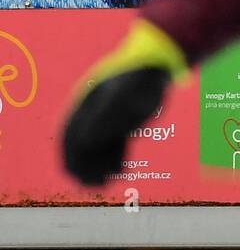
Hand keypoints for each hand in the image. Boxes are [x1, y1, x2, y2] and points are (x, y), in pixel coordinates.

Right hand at [62, 19, 187, 185]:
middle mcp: (94, 111)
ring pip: (98, 147)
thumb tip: (86, 141)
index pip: (69, 135)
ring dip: (99, 166)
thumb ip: (105, 117)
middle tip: (95, 184)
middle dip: (85, 166)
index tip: (76, 175)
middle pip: (81, 144)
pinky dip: (114, 158)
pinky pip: (114, 144)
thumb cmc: (139, 77)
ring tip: (107, 182)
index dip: (70, 157)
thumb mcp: (123, 96)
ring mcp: (109, 116)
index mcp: (86, 103)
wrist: (159, 65)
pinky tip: (120, 170)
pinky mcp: (125, 120)